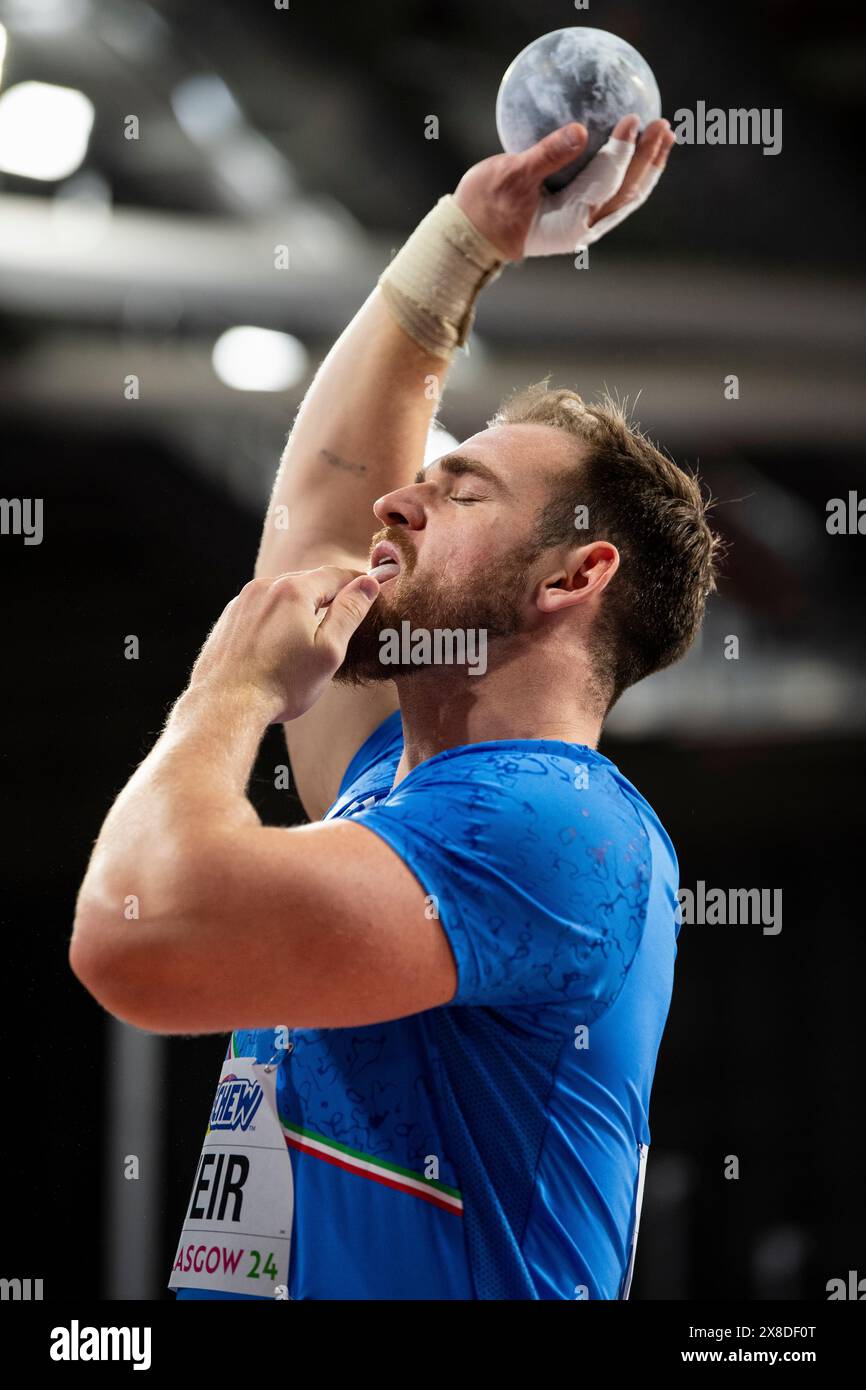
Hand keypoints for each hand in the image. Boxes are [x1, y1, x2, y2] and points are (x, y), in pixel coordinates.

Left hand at [186, 566, 379, 723]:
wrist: (226, 706)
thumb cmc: (282, 684)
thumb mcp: (329, 650)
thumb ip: (349, 612)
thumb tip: (368, 584)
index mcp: (293, 591)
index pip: (335, 575)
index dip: (357, 581)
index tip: (371, 588)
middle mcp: (263, 588)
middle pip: (307, 583)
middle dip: (327, 595)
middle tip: (345, 614)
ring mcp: (241, 603)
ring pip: (281, 596)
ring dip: (300, 607)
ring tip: (312, 633)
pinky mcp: (227, 620)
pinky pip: (261, 610)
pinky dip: (276, 619)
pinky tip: (279, 644)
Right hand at [453, 115, 674, 260]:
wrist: (472, 236)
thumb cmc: (485, 207)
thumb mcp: (511, 176)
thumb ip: (547, 154)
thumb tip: (580, 131)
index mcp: (571, 222)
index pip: (606, 182)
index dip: (622, 150)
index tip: (632, 119)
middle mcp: (585, 228)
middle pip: (628, 192)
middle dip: (648, 159)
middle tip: (664, 125)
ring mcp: (584, 225)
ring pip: (625, 195)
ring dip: (645, 166)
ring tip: (663, 136)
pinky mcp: (579, 216)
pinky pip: (611, 192)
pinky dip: (626, 171)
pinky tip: (633, 149)